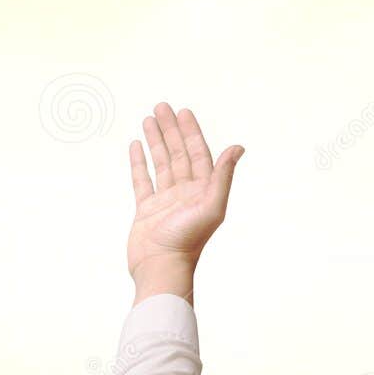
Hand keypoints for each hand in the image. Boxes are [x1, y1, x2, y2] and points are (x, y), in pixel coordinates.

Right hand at [126, 103, 242, 301]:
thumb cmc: (188, 241)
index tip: (182, 112)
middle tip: (161, 107)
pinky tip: (136, 146)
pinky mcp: (146, 209)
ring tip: (147, 120)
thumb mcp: (211, 207)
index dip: (191, 131)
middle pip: (178, 153)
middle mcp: (185, 192)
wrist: (161, 267)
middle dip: (170, 129)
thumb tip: (238, 148)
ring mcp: (165, 200)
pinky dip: (139, 163)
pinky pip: (142, 180)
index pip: (197, 153)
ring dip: (155, 141)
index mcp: (203, 190)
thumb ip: (222, 177)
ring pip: (160, 163)